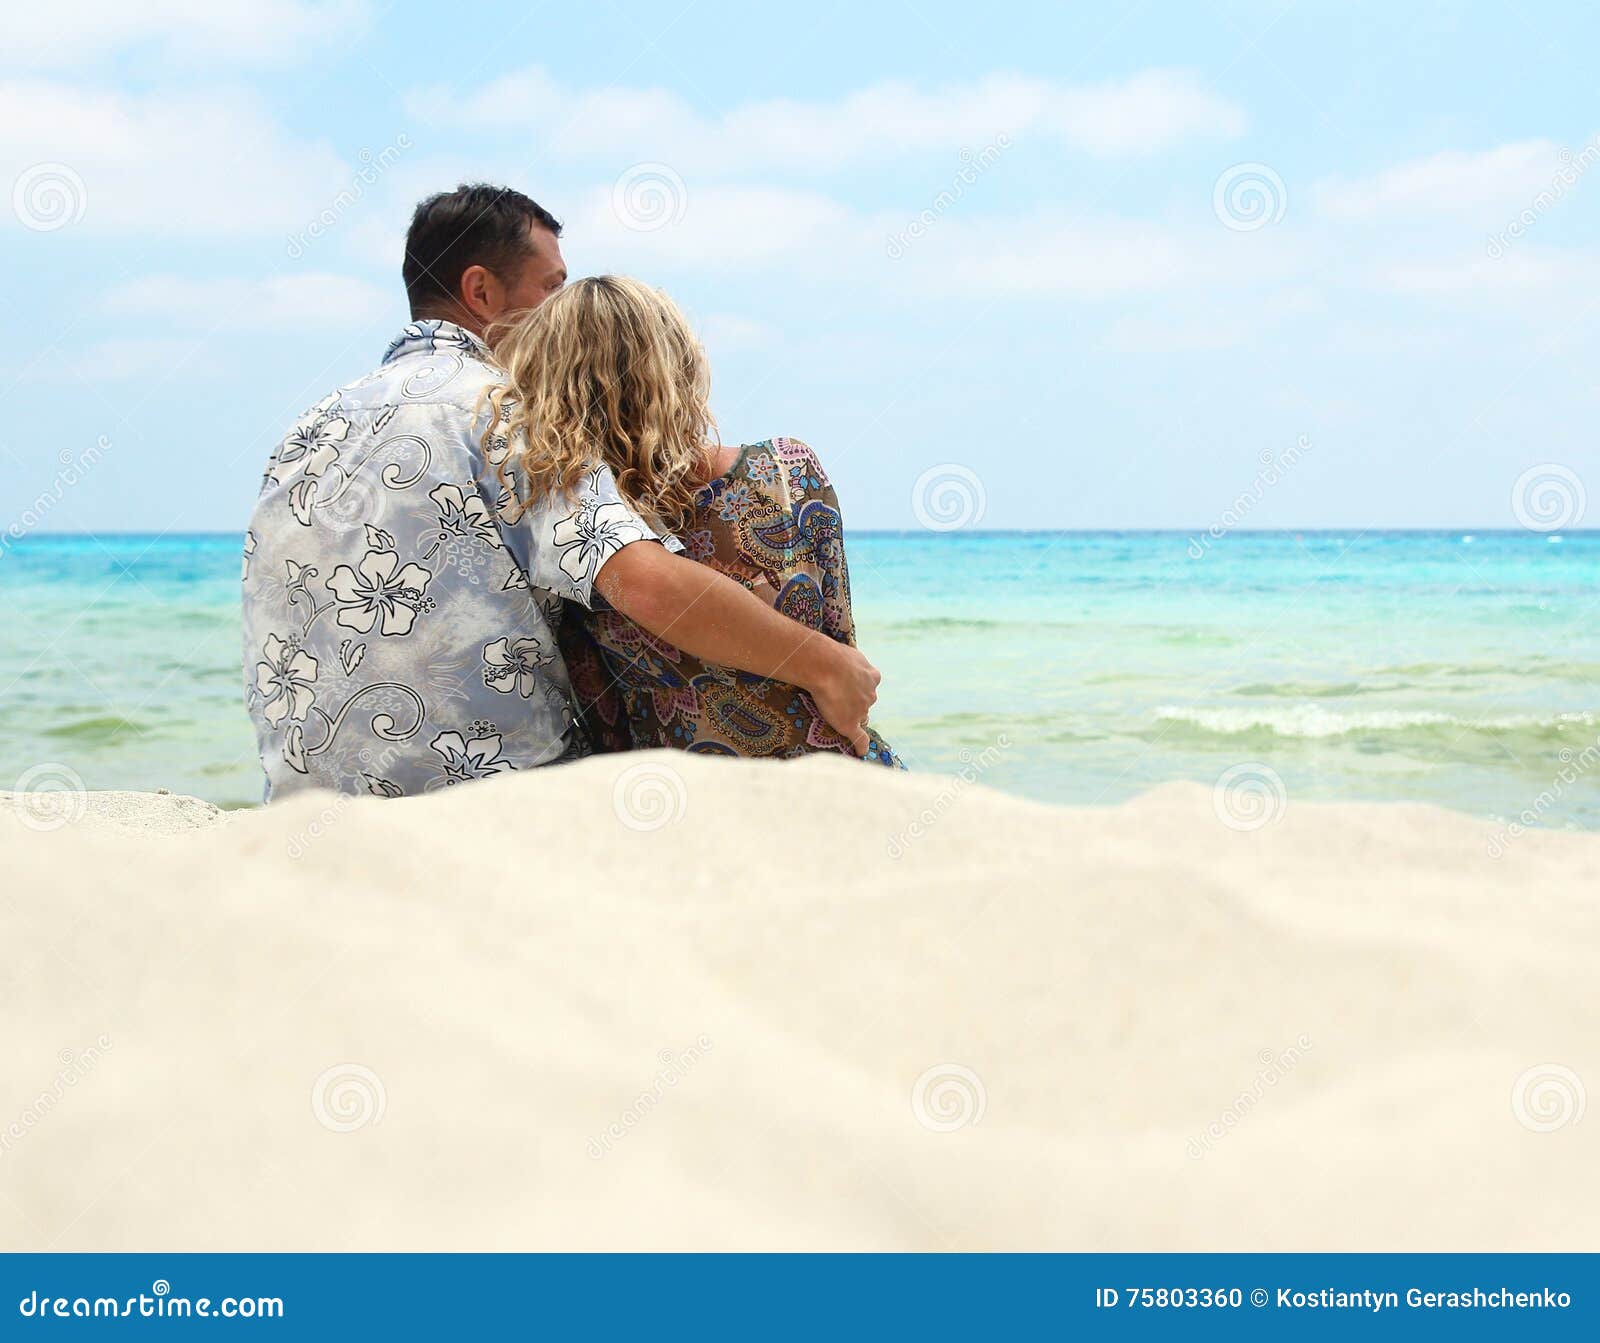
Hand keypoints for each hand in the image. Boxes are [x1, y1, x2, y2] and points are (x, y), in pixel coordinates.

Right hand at [806, 641, 881, 756]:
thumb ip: (851, 661)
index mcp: (872, 676)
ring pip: (861, 717)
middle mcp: (871, 694)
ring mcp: (861, 710)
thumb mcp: (849, 652)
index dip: (859, 689)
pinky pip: (859, 738)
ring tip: (833, 715)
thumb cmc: (832, 655)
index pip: (869, 686)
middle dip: (856, 703)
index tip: (849, 688)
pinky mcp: (850, 723)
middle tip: (837, 700)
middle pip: (866, 703)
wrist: (824, 665)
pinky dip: (861, 746)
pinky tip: (860, 752)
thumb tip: (842, 660)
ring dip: (851, 718)